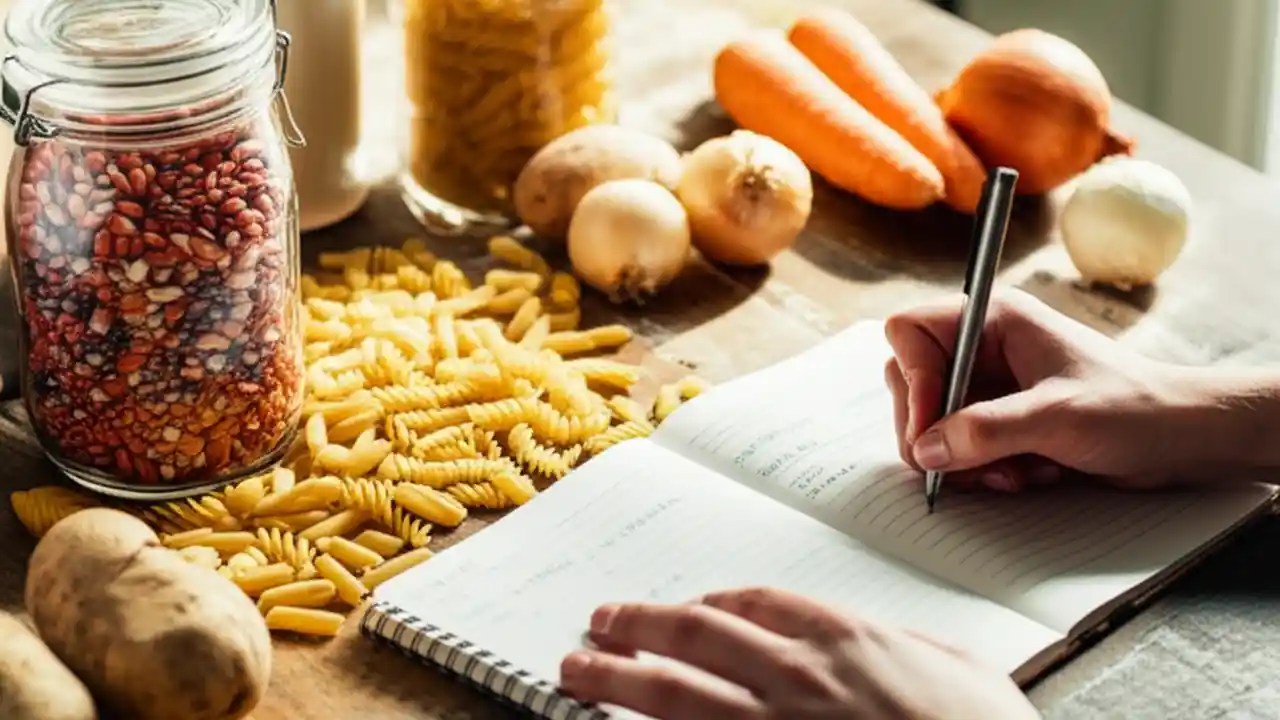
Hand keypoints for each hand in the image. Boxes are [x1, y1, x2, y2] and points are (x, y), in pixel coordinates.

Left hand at [559, 587, 1039, 719]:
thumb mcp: (966, 671)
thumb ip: (914, 648)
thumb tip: (894, 642)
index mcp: (846, 641)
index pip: (758, 603)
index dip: (712, 601)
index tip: (689, 606)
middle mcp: (799, 678)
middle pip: (698, 635)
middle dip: (642, 624)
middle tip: (603, 623)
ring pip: (676, 692)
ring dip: (618, 677)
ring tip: (578, 671)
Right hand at [883, 288, 1267, 491]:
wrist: (1183, 439)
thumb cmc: (1136, 409)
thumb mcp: (1059, 417)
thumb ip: (986, 430)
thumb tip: (927, 449)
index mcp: (994, 320)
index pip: (911, 333)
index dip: (914, 380)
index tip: (932, 427)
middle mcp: (984, 348)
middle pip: (913, 383)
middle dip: (935, 432)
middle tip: (961, 465)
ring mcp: (991, 386)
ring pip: (934, 423)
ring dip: (963, 459)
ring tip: (1010, 473)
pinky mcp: (1000, 420)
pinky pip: (960, 448)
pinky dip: (983, 470)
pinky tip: (1024, 475)